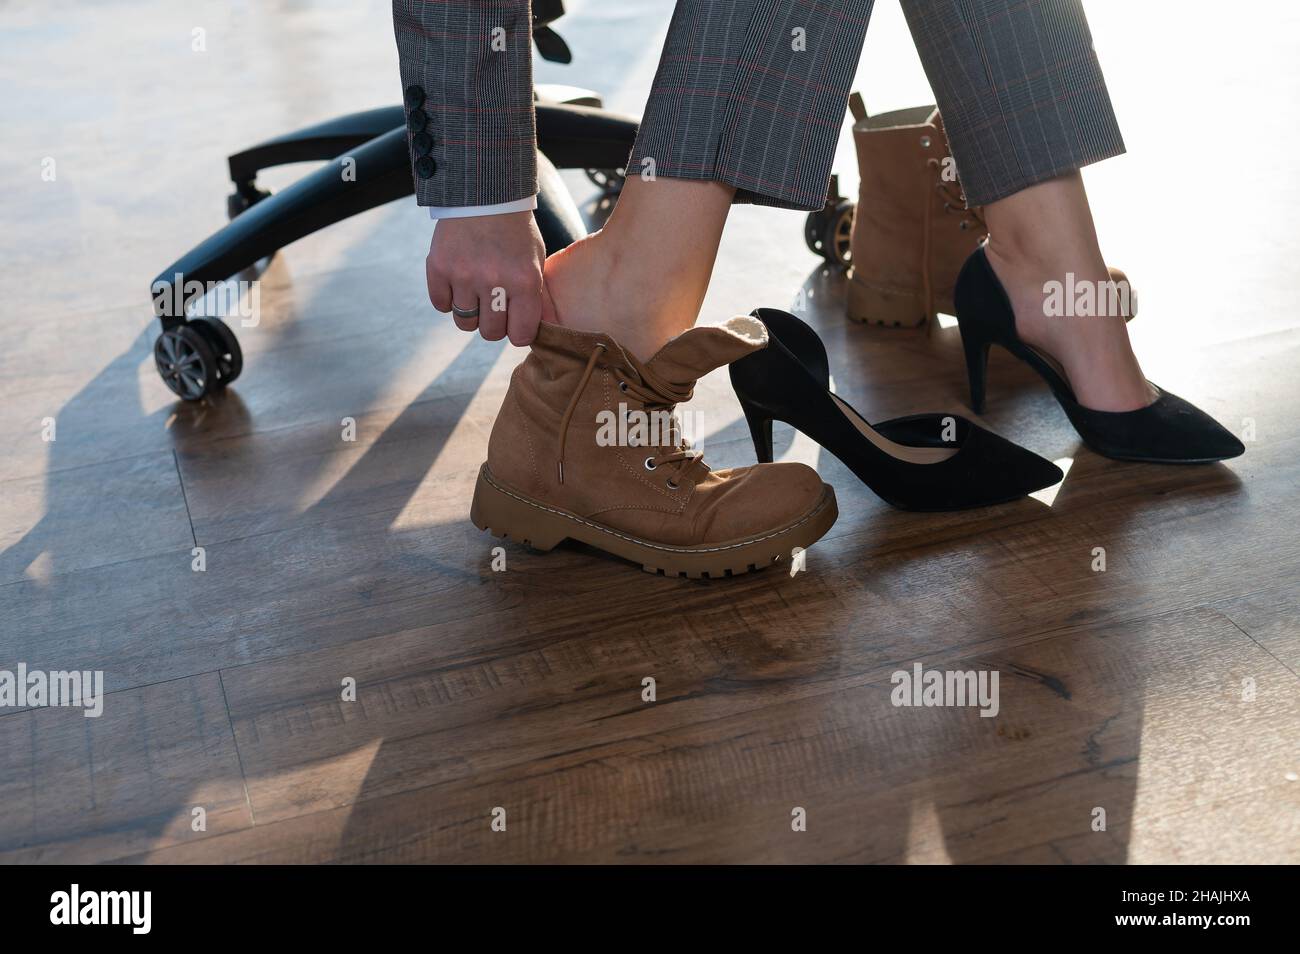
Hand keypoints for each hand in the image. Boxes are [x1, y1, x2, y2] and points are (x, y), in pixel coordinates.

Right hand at [425, 210, 553, 345]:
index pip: (520, 335)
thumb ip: (534, 297)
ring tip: (476, 292)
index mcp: (524, 281)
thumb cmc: (515, 232)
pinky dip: (449, 298)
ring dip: (471, 312)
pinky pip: (441, 304)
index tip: (515, 323)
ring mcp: (464, 275)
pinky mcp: (439, 267)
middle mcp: (494, 281)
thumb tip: (528, 333)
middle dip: (494, 324)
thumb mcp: (536, 261)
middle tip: (495, 305)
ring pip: (465, 322)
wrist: (485, 194)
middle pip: (490, 333)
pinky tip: (458, 282)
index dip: (517, 332)